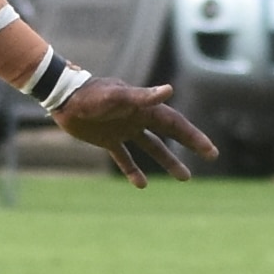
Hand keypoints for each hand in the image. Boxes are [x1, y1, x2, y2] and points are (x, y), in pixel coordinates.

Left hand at [52, 77, 215, 186]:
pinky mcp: (107, 139)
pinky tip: (141, 184)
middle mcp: (137, 119)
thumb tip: (169, 90)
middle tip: (209, 157)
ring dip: (167, 161)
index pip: (176, 124)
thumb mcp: (116, 96)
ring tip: (184, 177)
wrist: (63, 97)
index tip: (210, 151)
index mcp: (144, 109)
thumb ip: (141, 96)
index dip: (193, 137)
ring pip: (151, 148)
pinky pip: (124, 157)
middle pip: (169, 134)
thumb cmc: (90, 96)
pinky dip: (132, 170)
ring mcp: (123, 130)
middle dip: (189, 145)